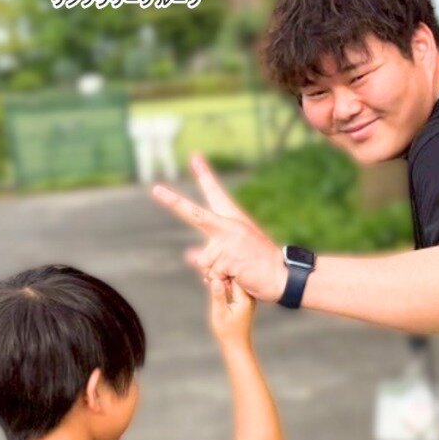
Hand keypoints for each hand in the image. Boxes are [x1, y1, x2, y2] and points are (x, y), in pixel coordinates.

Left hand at [152, 155, 287, 301]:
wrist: (282, 275)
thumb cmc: (261, 263)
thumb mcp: (237, 252)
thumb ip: (212, 251)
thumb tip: (187, 254)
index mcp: (234, 219)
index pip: (217, 194)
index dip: (205, 175)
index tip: (195, 157)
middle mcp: (229, 226)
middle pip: (194, 214)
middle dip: (173, 202)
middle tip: (156, 190)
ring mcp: (228, 241)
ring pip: (203, 262)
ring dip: (215, 273)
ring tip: (237, 273)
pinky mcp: (227, 258)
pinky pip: (211, 275)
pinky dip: (221, 282)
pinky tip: (239, 278)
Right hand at [208, 277, 256, 346]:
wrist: (237, 345)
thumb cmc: (227, 332)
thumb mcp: (219, 313)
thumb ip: (218, 296)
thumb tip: (215, 279)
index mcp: (245, 298)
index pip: (235, 277)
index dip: (222, 271)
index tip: (209, 271)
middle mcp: (249, 296)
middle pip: (236, 278)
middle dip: (221, 274)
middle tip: (206, 272)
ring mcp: (247, 298)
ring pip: (234, 282)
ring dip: (221, 279)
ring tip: (207, 277)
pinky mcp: (243, 301)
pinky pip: (234, 288)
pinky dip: (224, 286)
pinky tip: (212, 285)